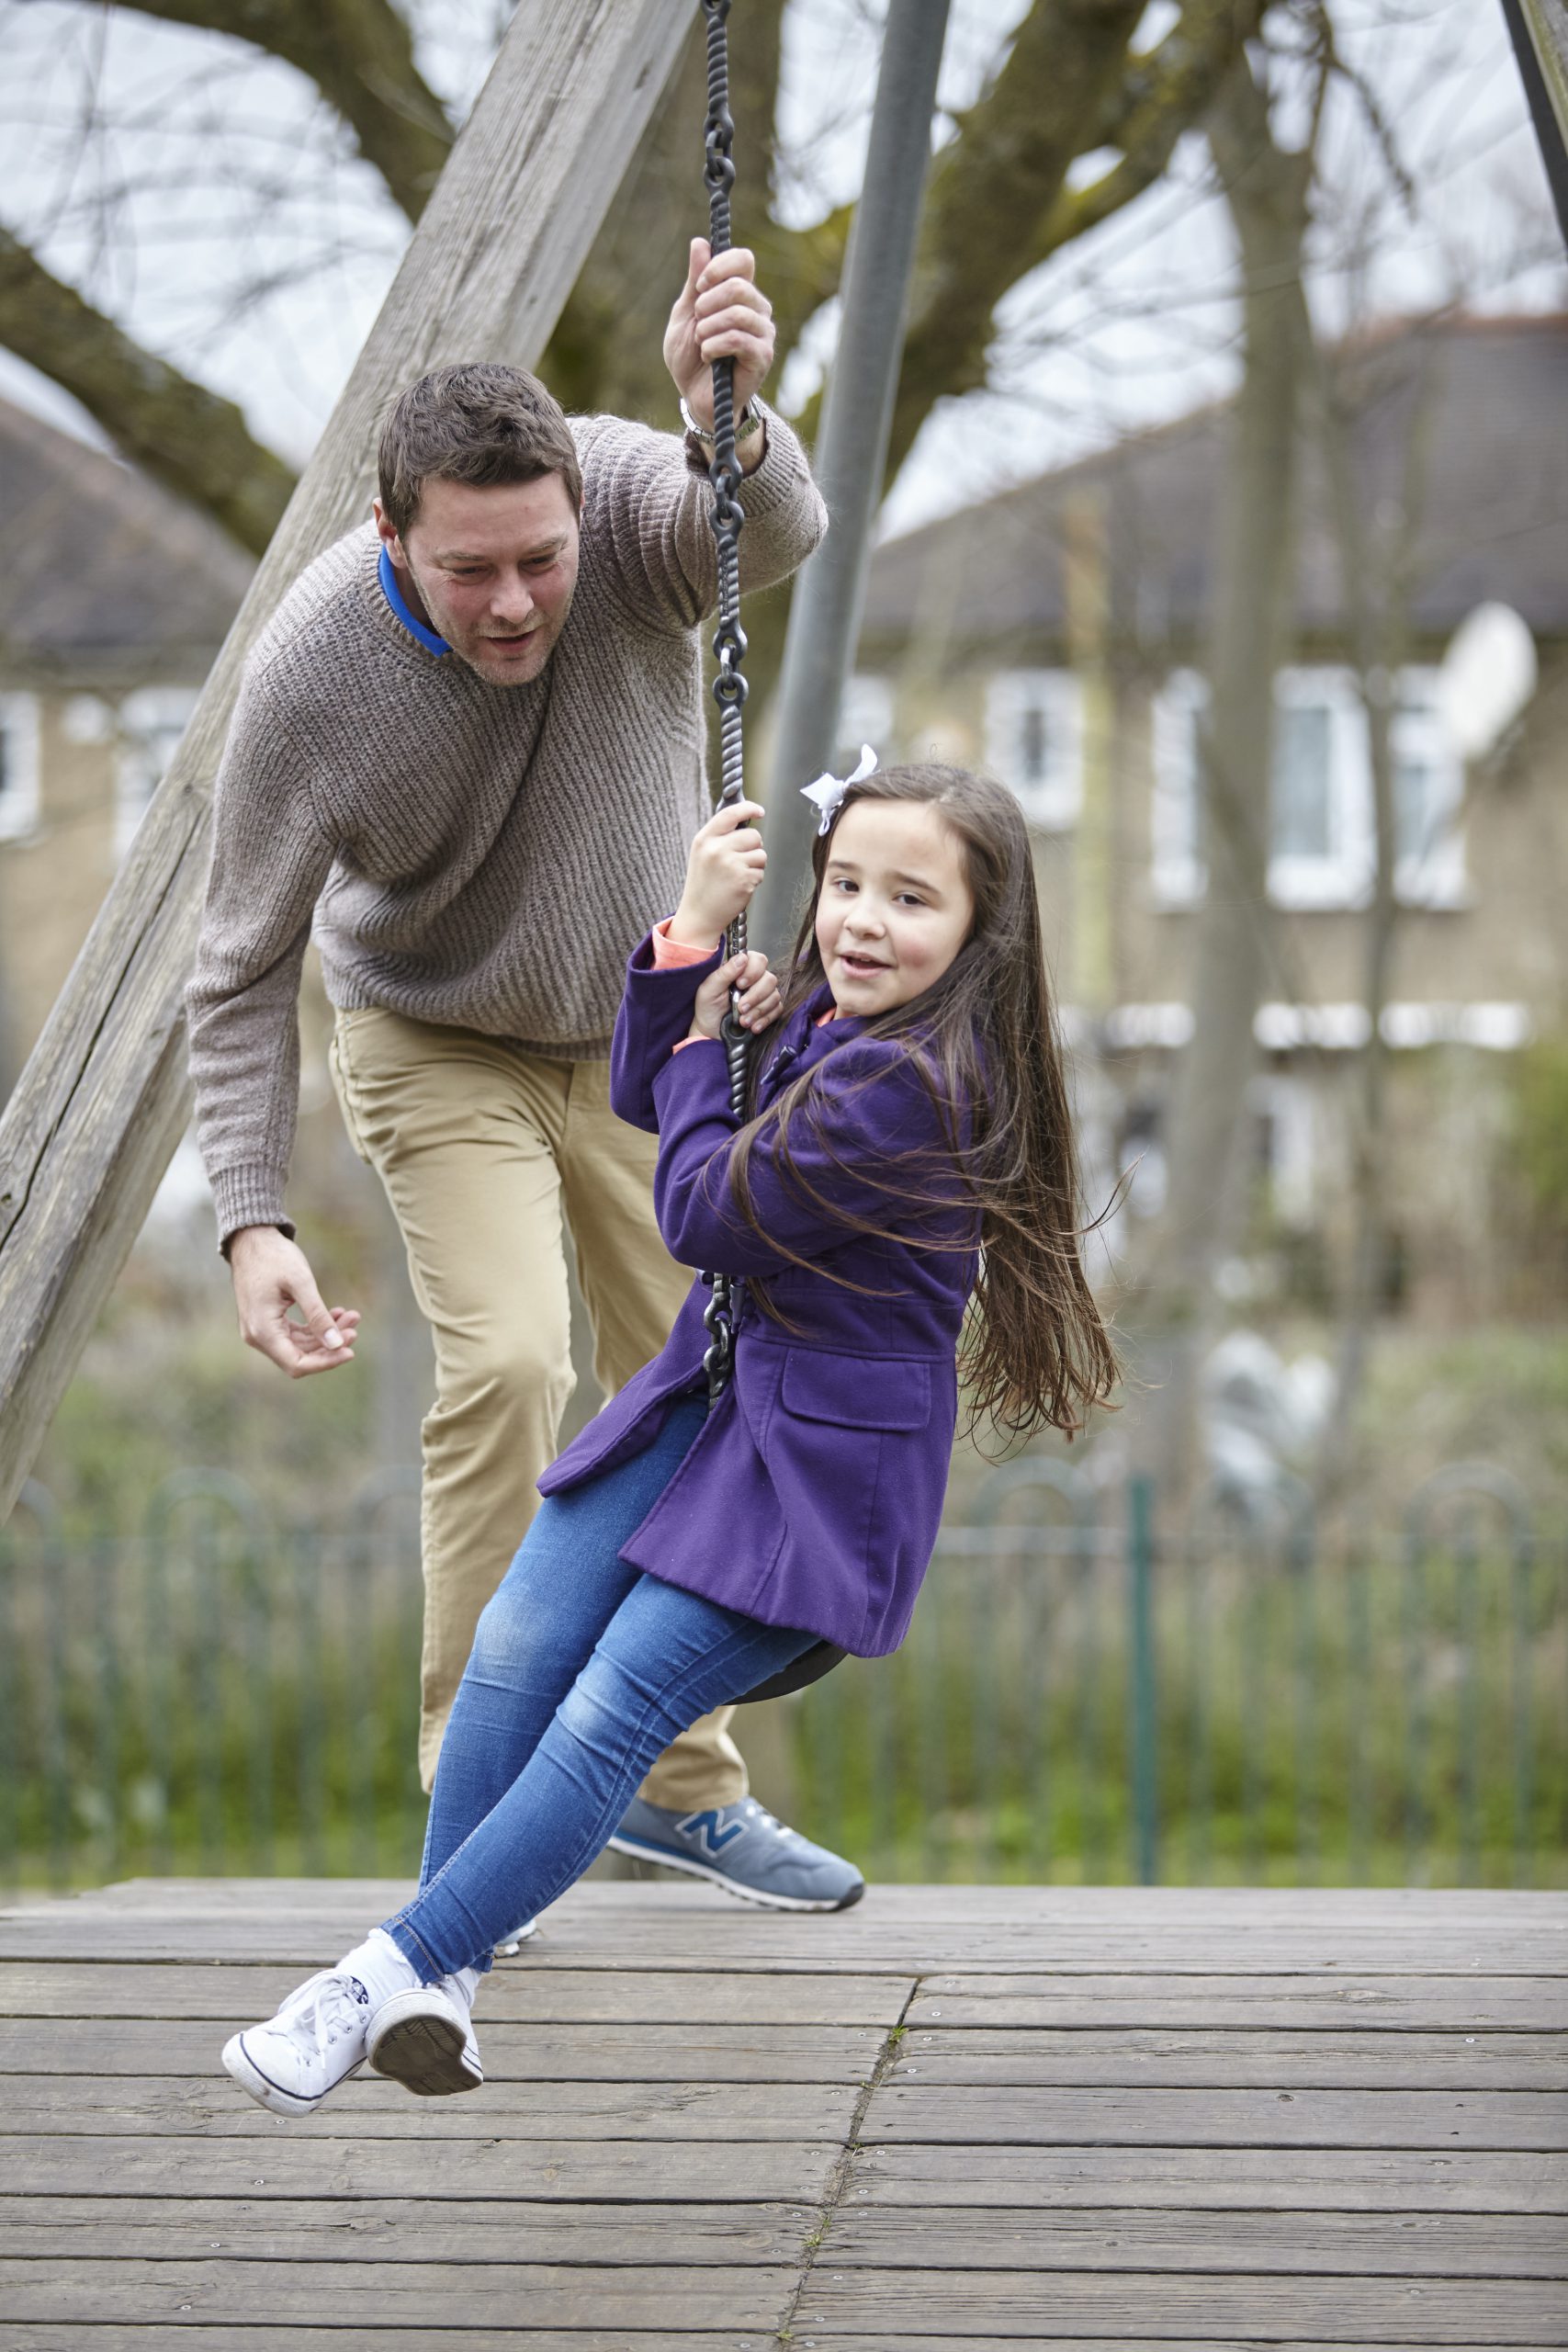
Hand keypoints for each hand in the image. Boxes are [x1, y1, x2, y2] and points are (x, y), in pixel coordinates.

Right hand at [229, 1226, 360, 1379]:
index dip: (326, 1362)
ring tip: (351, 1315)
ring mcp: (261, 1331)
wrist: (251, 1238)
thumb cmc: (273, 1256)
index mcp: (262, 1331)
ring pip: (301, 1346)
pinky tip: (336, 1313)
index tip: (351, 1350)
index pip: (297, 1364)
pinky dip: (316, 1326)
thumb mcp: (301, 1283)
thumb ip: (318, 1315)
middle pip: (301, 1356)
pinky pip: (295, 1334)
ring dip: (327, 1334)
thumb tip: (337, 1344)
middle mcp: (258, 1337)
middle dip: (330, 1344)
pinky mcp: (268, 1323)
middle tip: (355, 1324)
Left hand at [664, 239, 774, 435]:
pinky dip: (714, 346)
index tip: (700, 285)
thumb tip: (700, 242)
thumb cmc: (690, 357)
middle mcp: (757, 309)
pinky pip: (738, 339)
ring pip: (738, 313)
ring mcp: (763, 333)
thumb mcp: (685, 314)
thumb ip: (694, 281)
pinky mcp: (763, 357)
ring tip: (700, 342)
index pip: (744, 260)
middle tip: (697, 321)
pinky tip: (708, 356)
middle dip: (707, 303)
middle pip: (738, 286)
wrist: (695, 397)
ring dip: (708, 327)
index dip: (719, 266)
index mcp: (741, 294)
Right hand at [671, 798, 766, 946]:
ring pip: (761, 854)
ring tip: (737, 875)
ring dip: (755, 865)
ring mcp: (731, 864)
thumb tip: (746, 821)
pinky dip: (754, 879)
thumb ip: (720, 836)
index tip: (759, 811)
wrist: (699, 915)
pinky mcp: (744, 879)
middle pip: (753, 835)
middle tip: (740, 861)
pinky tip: (739, 886)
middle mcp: (717, 849)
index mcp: (704, 839)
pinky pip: (761, 872)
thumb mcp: (702, 853)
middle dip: (753, 847)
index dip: (748, 808)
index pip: (730, 814)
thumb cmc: (703, 884)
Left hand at [689, 949, 781, 1041]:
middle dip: (755, 996)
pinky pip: (777, 1010)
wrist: (710, 1031)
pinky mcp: (768, 1009)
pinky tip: (753, 1026)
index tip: (740, 984)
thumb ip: (726, 972)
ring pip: (775, 996)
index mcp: (740, 969)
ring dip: (758, 1010)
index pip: (759, 960)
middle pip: (770, 979)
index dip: (753, 972)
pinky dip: (765, 1019)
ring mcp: (763, 994)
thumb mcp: (710, 988)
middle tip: (740, 1007)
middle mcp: (755, 979)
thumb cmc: (708, 1007)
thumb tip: (742, 957)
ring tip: (743, 1021)